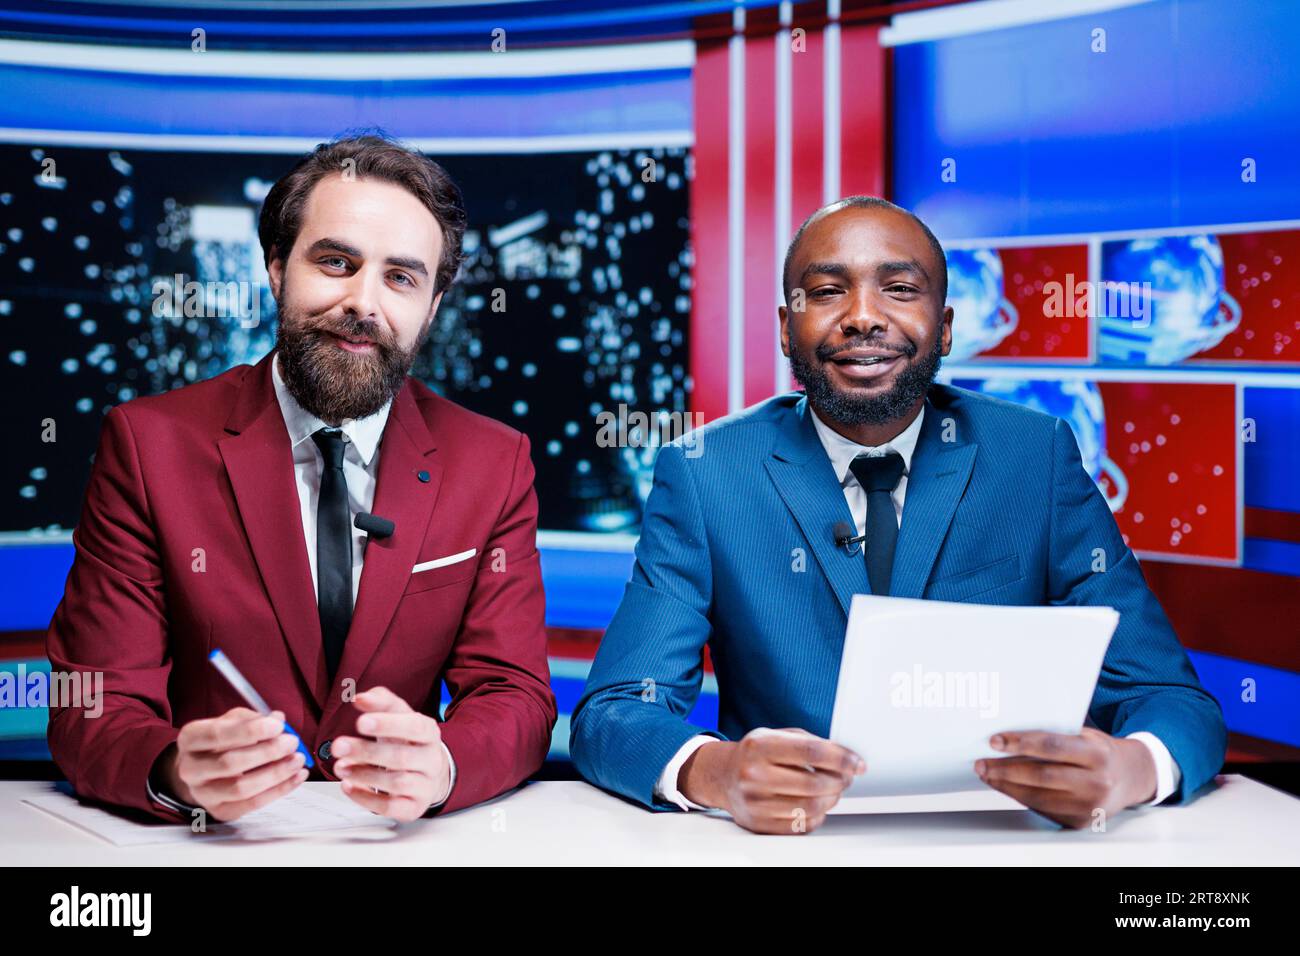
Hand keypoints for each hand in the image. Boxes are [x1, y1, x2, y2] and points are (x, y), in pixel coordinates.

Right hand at [158, 707, 307, 821]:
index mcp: (190, 739)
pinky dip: (280, 790)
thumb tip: (278, 720)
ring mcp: (203, 793)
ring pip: (241, 788)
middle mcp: (190, 768)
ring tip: (297, 760)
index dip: (250, 731)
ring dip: (276, 773)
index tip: (277, 726)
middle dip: (267, 752)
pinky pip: (253, 804)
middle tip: (291, 742)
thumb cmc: (223, 742)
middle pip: (230, 763)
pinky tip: (296, 776)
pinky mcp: (220, 811)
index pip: (217, 734)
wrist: (205, 770)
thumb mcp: (233, 721)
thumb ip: (254, 719)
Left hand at [331, 686, 450, 821]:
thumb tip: (359, 697)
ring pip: (397, 783)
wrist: (430, 773)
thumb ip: (381, 702)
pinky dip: (367, 798)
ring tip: (340, 766)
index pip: (414, 727)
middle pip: (402, 757)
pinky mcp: (414, 808)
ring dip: (364, 774)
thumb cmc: (408, 741)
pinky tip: (349, 786)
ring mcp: (425, 786)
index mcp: (428, 732)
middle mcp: (431, 759)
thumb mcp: (399, 716)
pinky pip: (391, 807)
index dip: (388, 724)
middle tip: (339, 745)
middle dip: (367, 751)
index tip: (360, 722)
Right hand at [679, 727, 865, 834]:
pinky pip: (801, 825)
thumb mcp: (776, 736)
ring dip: (832, 799)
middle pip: (814, 783)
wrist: (722, 776)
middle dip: (840, 781)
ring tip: (834, 790)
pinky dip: (818, 815)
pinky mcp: (759, 824)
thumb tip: (846, 758)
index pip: (811, 752)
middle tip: (848, 776)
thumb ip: (809, 742)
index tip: (858, 764)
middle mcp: (754, 774)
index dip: (842, 758)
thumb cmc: (754, 754)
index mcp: (760, 746)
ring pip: (810, 807)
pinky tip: (817, 803)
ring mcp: (755, 802)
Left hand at [974, 727, 1157, 828]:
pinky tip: (1005, 786)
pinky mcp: (1079, 822)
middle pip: (1041, 775)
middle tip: (981, 762)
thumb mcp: (1086, 735)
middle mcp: (1096, 782)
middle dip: (1005, 768)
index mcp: (1097, 754)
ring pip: (1037, 796)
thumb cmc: (1099, 751)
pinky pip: (1042, 809)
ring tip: (987, 773)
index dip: (1020, 743)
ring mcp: (1088, 806)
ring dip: (1006, 785)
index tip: (995, 741)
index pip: (1052, 746)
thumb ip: (1056, 733)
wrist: (1131, 778)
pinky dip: (1019, 796)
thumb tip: (1010, 731)